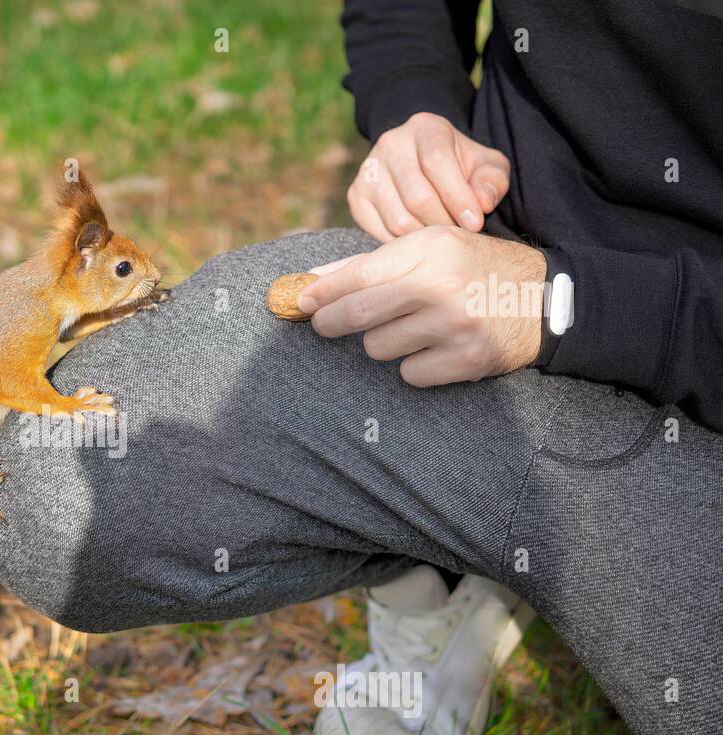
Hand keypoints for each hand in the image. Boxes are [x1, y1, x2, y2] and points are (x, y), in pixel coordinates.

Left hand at [297, 226, 546, 385]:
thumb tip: (313, 280)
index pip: (359, 274)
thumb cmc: (475, 269)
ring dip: (384, 342)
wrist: (547, 298)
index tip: (301, 302)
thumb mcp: (431, 248)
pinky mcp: (467, 360)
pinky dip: (415, 366)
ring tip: (412, 328)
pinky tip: (436, 348)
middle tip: (324, 324)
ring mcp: (455, 325)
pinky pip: (410, 374)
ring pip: (379, 348)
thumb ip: (371, 263)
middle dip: (331, 322)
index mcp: (430, 249)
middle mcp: (441, 286)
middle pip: (359, 314)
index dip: (322, 293)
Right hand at [347, 112, 510, 240]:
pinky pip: (379, 231)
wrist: (421, 161)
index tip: (475, 222)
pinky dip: (402, 243)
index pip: (436, 162)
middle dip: (443, 222)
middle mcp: (390, 143)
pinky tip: (418, 237)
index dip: (457, 196)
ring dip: (424, 236)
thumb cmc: (459, 166)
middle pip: (416, 196)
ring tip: (440, 236)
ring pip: (398, 219)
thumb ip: (492, 181)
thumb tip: (482, 203)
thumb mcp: (485, 166)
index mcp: (424, 127)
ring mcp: (368, 171)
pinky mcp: (356, 196)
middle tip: (458, 234)